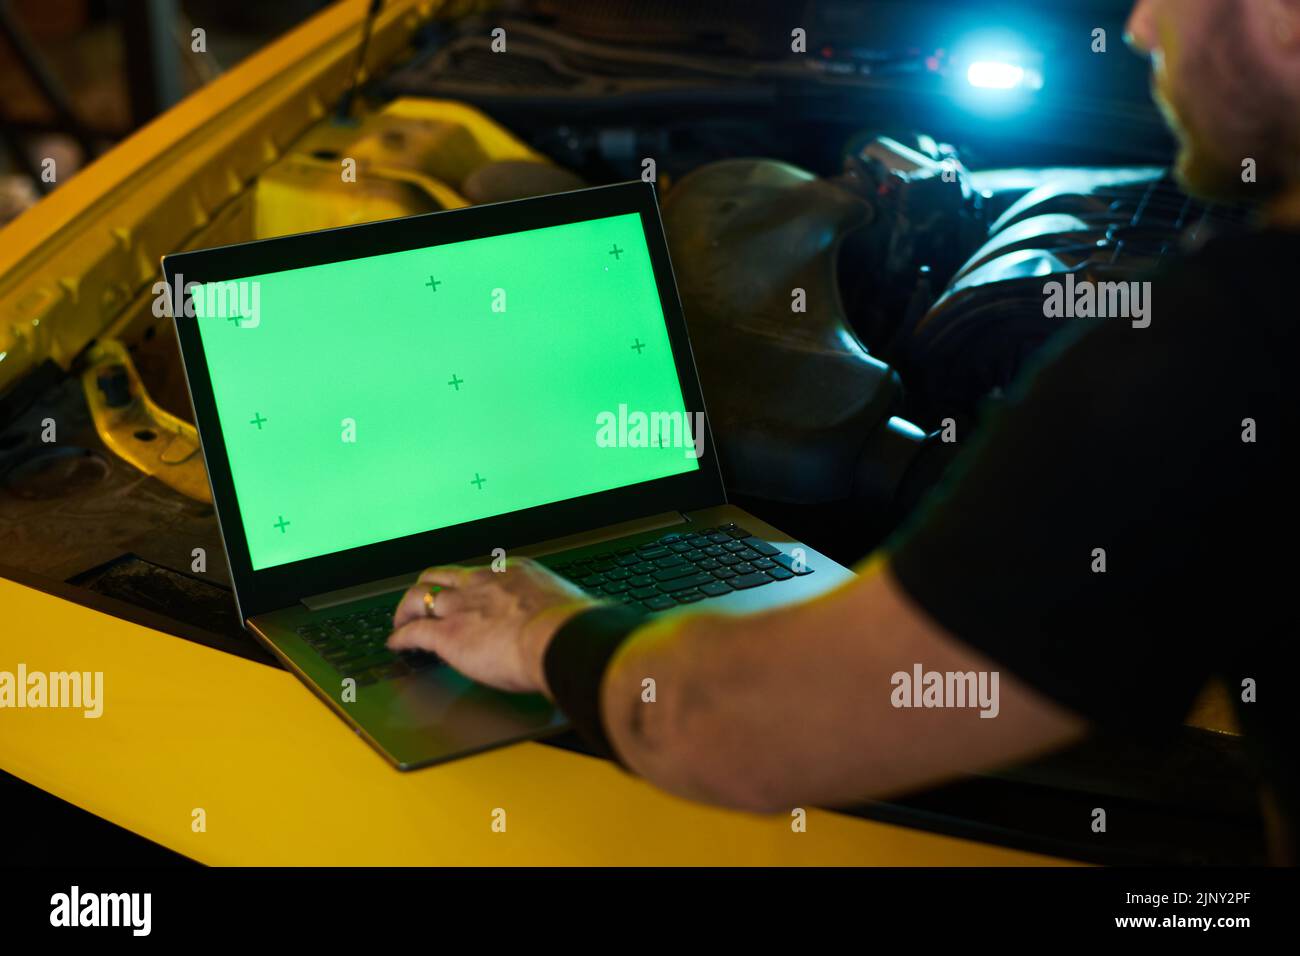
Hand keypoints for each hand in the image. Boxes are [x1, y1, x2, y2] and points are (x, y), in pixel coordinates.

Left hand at [387, 557, 597, 693]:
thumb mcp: (564, 605)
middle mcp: (481, 583)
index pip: (479, 574)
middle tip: (422, 601)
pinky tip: (396, 644)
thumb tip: (567, 624)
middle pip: (440, 576)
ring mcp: (461, 607)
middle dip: (427, 587)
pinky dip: (400, 637)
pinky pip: (413, 632)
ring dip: (406, 610)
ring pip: (418, 598)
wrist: (562, 638)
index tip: (465, 595)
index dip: (466, 586)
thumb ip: (553, 611)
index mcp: (512, 573)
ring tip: (401, 620)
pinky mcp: (447, 634)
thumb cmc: (573, 628)